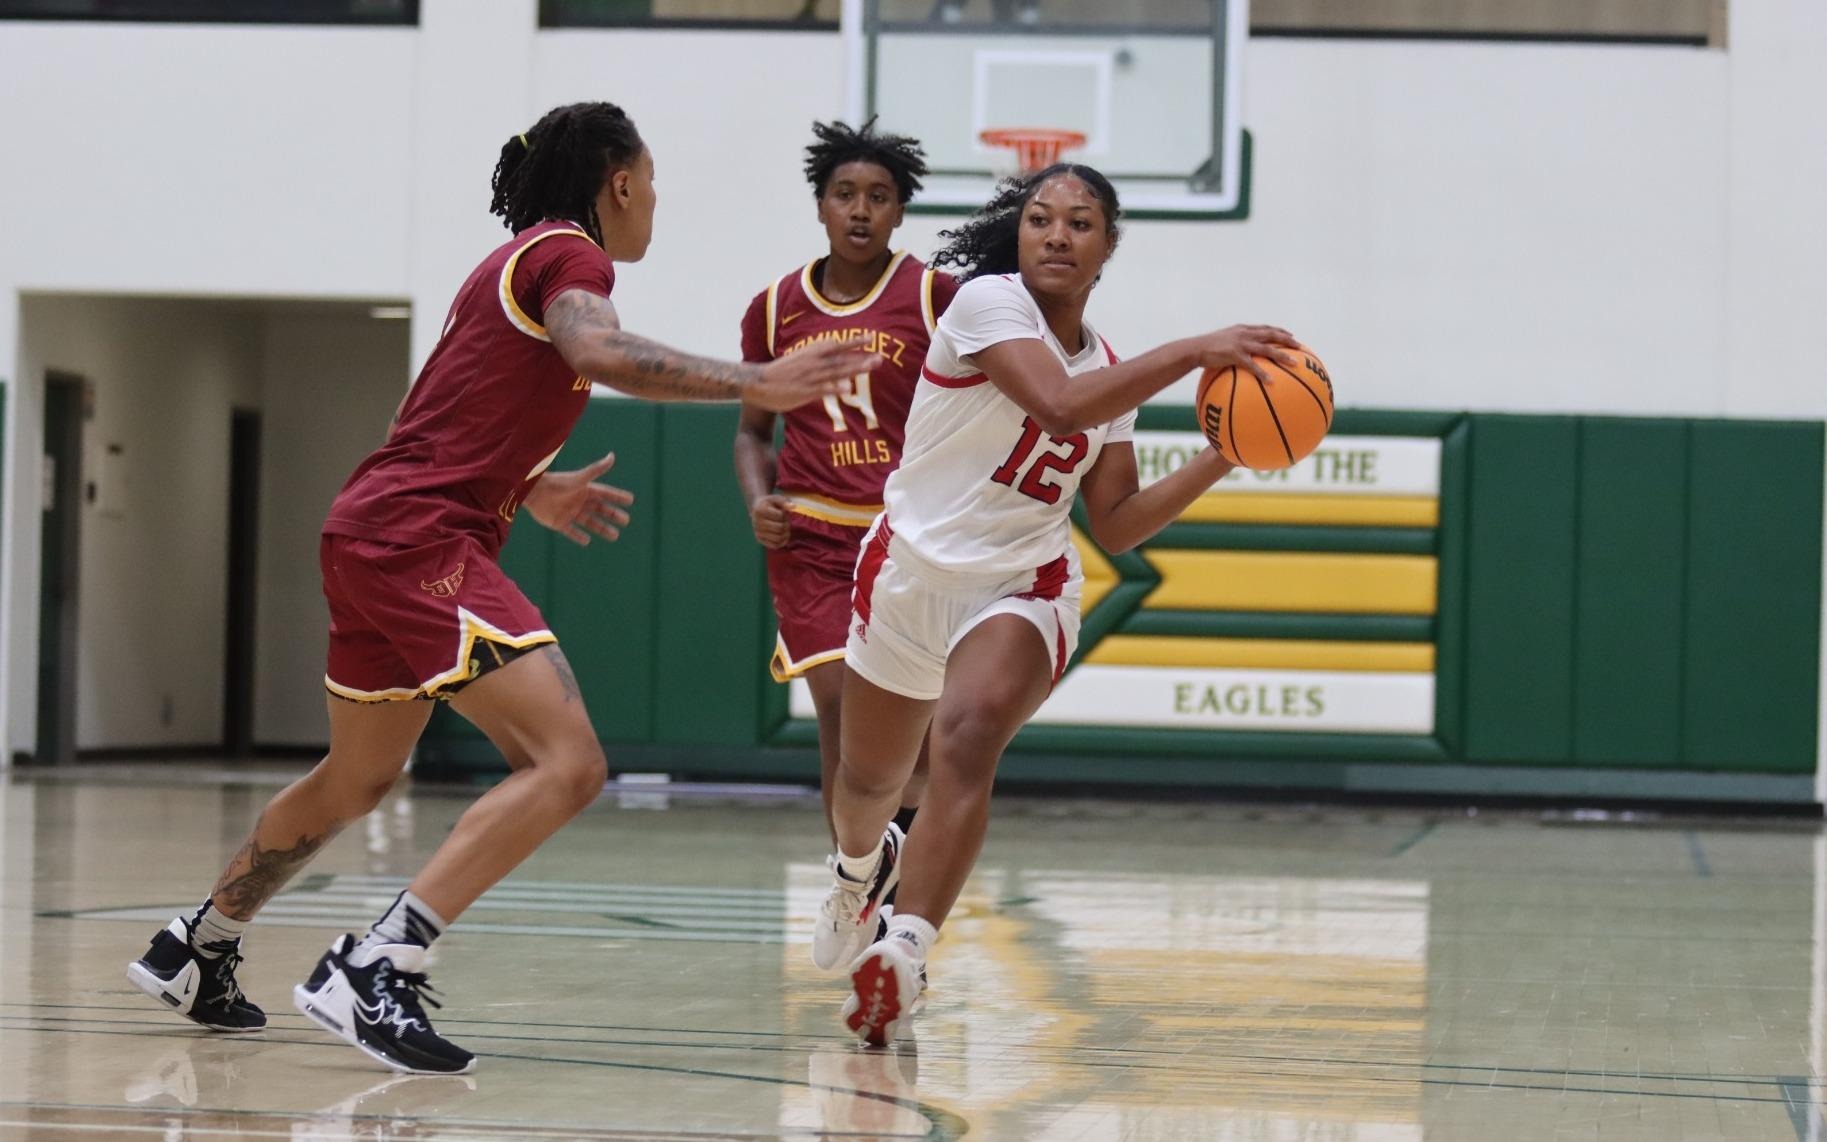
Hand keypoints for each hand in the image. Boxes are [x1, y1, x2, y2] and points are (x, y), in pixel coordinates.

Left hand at [523, 452, 634, 545]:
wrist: (534, 492)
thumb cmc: (558, 483)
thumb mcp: (580, 478)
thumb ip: (596, 469)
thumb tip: (612, 456)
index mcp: (584, 490)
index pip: (605, 494)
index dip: (617, 497)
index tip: (630, 500)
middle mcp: (578, 501)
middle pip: (600, 509)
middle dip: (613, 515)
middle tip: (626, 521)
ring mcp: (569, 513)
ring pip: (589, 522)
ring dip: (602, 529)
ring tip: (615, 536)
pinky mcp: (559, 523)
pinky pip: (571, 531)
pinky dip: (578, 536)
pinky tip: (587, 541)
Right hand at [746, 342, 882, 412]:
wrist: (757, 382)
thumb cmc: (781, 373)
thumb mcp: (799, 360)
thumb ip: (817, 362)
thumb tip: (833, 366)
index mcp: (811, 352)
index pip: (837, 345)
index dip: (854, 341)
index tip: (871, 336)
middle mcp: (813, 362)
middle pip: (841, 359)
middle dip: (861, 358)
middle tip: (880, 357)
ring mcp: (809, 377)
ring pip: (835, 372)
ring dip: (854, 369)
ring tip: (870, 367)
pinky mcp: (804, 391)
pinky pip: (822, 389)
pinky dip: (834, 387)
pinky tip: (847, 388)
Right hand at [750, 494, 792, 548]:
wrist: (757, 510)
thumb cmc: (769, 504)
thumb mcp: (776, 498)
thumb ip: (784, 501)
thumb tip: (794, 506)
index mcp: (760, 510)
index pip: (780, 516)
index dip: (785, 514)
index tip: (782, 512)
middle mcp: (756, 523)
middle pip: (780, 528)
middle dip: (786, 524)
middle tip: (785, 521)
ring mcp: (757, 532)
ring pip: (779, 538)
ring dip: (786, 533)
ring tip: (785, 528)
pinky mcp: (760, 540)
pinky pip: (775, 545)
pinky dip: (782, 542)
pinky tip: (783, 535)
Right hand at [1192, 325, 1301, 384]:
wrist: (1194, 349)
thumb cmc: (1204, 349)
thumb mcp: (1221, 342)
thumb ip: (1232, 345)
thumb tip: (1239, 355)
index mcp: (1242, 329)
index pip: (1265, 328)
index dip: (1279, 331)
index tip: (1291, 335)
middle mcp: (1244, 333)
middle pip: (1271, 334)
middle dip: (1288, 340)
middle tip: (1300, 347)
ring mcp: (1241, 343)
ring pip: (1267, 348)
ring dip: (1282, 356)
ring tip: (1295, 364)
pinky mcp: (1235, 354)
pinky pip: (1253, 365)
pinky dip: (1263, 373)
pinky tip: (1271, 382)